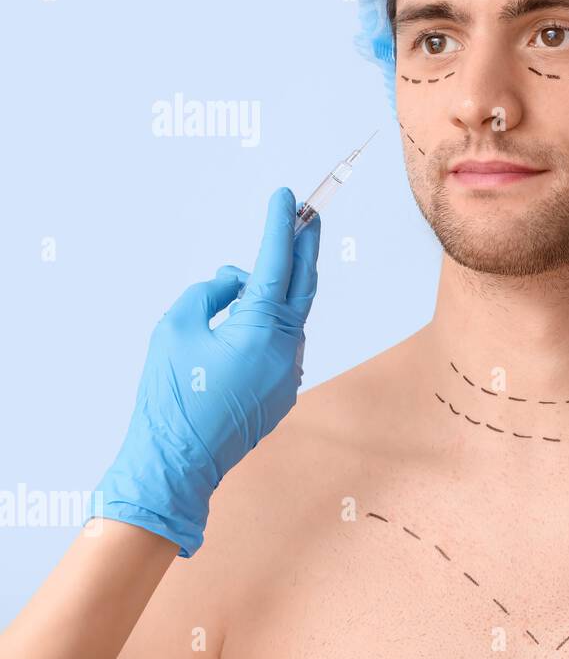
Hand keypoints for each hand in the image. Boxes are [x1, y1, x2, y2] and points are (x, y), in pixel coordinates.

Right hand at [86, 187, 321, 556]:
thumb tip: (236, 283)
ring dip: (274, 293)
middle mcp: (287, 347)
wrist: (177, 462)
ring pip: (289, 317)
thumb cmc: (171, 395)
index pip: (277, 263)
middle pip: (303, 284)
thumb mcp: (176, 327)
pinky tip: (242, 327)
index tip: (286, 196)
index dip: (280, 225)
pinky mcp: (284, 390)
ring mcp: (291, 371)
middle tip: (308, 215)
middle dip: (305, 246)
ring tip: (243, 281)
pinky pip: (281, 345)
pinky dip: (267, 326)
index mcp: (261, 327)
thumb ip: (210, 293)